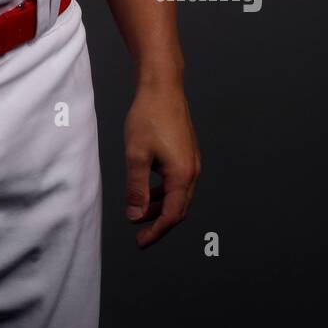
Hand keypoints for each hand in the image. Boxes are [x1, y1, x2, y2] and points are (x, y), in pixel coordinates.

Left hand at [123, 81, 200, 248]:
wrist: (162, 86)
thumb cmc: (148, 116)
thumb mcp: (136, 155)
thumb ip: (136, 188)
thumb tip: (135, 216)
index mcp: (183, 175)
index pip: (172, 215)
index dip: (156, 232)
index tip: (140, 242)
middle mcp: (192, 170)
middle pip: (179, 208)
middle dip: (159, 223)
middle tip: (140, 234)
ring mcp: (192, 160)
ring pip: (178, 194)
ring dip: (160, 207)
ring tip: (140, 212)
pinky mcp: (187, 152)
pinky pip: (177, 181)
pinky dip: (163, 191)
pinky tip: (148, 189)